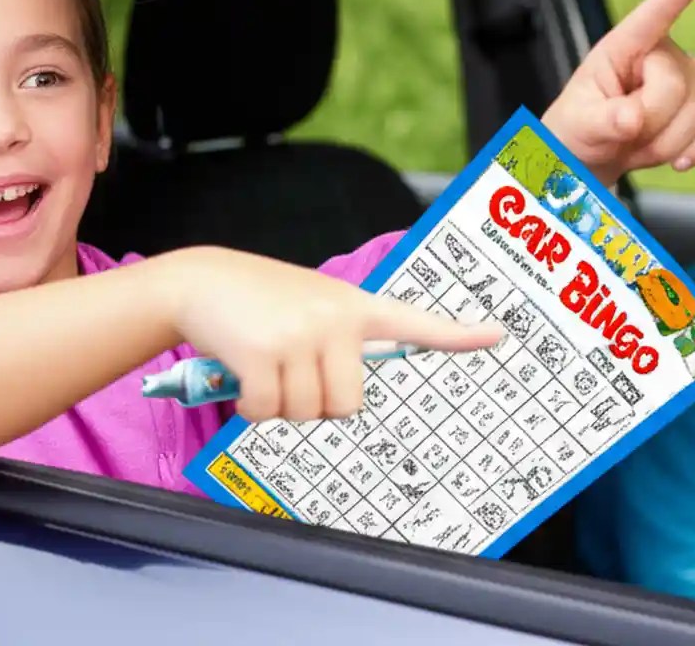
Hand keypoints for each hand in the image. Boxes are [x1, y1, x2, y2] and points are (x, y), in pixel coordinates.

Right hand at [165, 247, 503, 421]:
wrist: (198, 282)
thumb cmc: (254, 302)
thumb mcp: (307, 306)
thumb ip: (336, 341)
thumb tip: (342, 401)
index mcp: (352, 306)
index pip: (413, 320)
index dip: (455, 333)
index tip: (495, 335)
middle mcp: (334, 318)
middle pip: (347, 405)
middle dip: (314, 404)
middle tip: (288, 375)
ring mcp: (300, 334)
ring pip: (306, 412)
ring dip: (277, 405)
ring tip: (259, 366)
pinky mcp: (264, 352)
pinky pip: (267, 411)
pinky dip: (249, 408)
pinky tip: (238, 377)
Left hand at [542, 0, 694, 186]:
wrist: (593, 158)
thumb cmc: (578, 130)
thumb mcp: (578, 125)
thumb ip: (603, 121)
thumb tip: (632, 118)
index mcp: (621, 49)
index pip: (652, 17)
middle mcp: (660, 56)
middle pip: (676, 86)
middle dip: (650, 123)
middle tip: (623, 135)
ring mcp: (688, 78)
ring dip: (666, 143)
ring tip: (637, 144)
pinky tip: (676, 160)